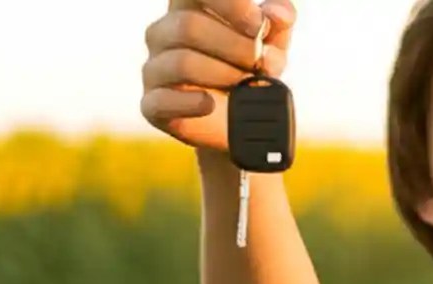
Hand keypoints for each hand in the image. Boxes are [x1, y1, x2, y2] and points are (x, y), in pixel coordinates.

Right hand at [140, 0, 295, 152]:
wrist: (242, 123)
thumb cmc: (252, 71)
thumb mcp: (273, 43)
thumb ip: (279, 21)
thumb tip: (277, 14)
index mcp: (188, 8)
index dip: (229, 4)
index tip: (258, 25)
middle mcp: (163, 33)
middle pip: (188, 26)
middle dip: (234, 47)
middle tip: (258, 64)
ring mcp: (154, 69)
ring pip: (182, 62)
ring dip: (223, 75)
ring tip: (244, 84)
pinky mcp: (153, 105)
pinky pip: (163, 100)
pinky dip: (192, 103)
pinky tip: (210, 104)